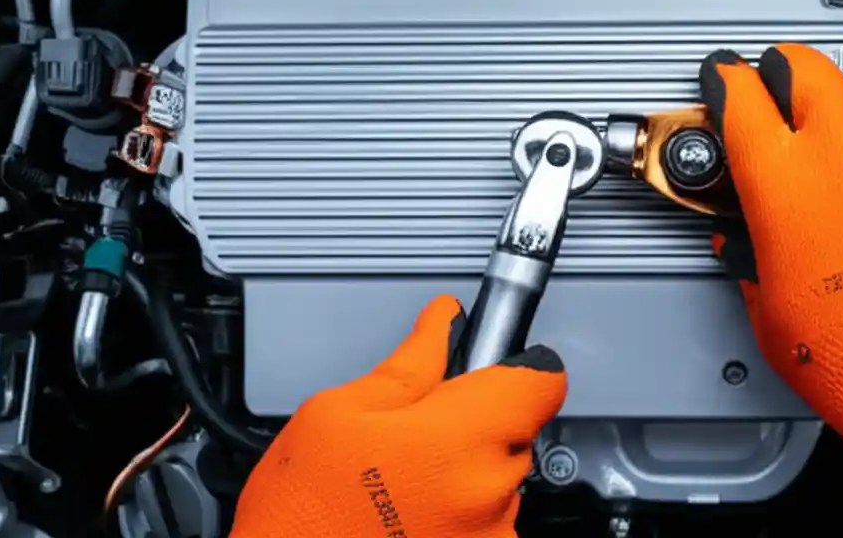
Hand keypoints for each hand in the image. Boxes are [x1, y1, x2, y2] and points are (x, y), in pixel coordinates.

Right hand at [230, 296, 566, 537]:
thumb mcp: (337, 413)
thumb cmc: (301, 515)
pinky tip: (413, 517)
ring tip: (405, 485)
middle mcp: (488, 493)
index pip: (541, 384)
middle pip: (515, 432)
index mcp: (459, 439)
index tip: (496, 371)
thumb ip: (409, 364)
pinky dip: (461, 515)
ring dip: (468, 473)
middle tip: (416, 437)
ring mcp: (491, 536)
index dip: (518, 370)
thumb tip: (441, 325)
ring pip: (501, 479)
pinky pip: (490, 522)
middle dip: (475, 425)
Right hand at [700, 45, 842, 530]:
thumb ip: (754, 268)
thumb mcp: (773, 318)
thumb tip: (746, 254)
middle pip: (806, 69)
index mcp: (780, 181)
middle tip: (780, 71)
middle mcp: (842, 150)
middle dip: (786, 63)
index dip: (725, 80)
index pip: (739, 100)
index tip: (724, 76)